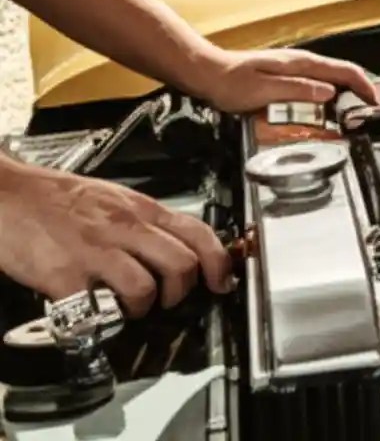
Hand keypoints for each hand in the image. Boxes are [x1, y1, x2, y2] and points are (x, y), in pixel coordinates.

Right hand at [0, 162, 232, 316]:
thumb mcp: (112, 199)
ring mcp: (94, 252)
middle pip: (181, 264)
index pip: (198, 232)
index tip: (224, 281)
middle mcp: (123, 228)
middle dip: (183, 291)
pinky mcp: (64, 275)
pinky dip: (98, 318)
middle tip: (169, 300)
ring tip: (127, 306)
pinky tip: (91, 311)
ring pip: (146, 288)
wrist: (5, 194)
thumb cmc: (54, 197)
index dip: (219, 261)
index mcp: (139, 209)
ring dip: (143, 307)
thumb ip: (144, 221)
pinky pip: (95, 307)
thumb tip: (176, 245)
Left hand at [196, 48, 378, 113]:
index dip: (364, 85)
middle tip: (366, 114)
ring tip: (350, 115)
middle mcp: (300, 63)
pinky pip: (316, 86)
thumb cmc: (230, 81)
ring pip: (331, 80)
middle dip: (359, 92)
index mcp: (300, 64)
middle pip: (342, 74)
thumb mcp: (265, 89)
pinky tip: (325, 111)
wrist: (207, 73)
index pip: (344, 70)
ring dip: (345, 95)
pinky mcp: (287, 77)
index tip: (374, 102)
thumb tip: (328, 94)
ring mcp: (294, 69)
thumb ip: (298, 90)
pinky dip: (328, 98)